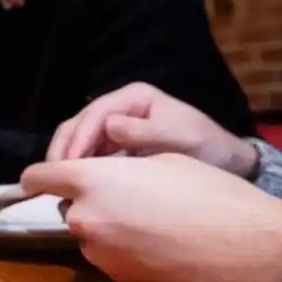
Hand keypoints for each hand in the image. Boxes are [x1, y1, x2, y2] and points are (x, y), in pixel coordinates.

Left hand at [21, 153, 281, 281]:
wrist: (251, 250)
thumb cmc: (212, 194)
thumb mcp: (162, 161)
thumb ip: (116, 170)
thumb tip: (101, 180)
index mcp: (92, 182)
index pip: (38, 177)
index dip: (38, 176)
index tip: (38, 179)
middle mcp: (86, 220)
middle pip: (70, 208)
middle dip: (90, 201)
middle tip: (131, 197)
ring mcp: (101, 256)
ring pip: (91, 235)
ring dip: (108, 228)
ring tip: (155, 224)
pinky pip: (111, 258)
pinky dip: (126, 251)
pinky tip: (162, 247)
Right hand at [48, 83, 256, 175]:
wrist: (227, 163)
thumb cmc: (206, 147)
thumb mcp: (180, 136)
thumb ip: (146, 131)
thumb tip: (110, 127)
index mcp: (133, 97)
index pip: (94, 114)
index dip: (79, 138)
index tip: (68, 164)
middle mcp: (120, 107)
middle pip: (79, 123)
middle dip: (64, 148)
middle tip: (54, 177)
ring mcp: (116, 125)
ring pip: (79, 138)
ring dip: (66, 158)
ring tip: (60, 183)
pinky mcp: (116, 145)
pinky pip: (90, 152)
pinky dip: (79, 166)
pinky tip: (76, 184)